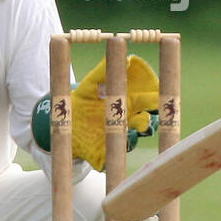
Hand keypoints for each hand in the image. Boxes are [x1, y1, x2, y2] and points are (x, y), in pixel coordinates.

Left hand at [68, 54, 159, 171]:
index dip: (156, 100)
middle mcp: (127, 123)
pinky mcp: (104, 156)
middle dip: (151, 121)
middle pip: (148, 124)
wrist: (62, 121)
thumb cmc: (82, 99)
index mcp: (129, 104)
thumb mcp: (90, 84)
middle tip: (148, 118)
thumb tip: (126, 59)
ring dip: (135, 137)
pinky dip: (114, 156)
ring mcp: (117, 139)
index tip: (158, 96)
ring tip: (134, 130)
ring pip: (133, 141)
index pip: (150, 102)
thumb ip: (104, 72)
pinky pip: (112, 160)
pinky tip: (114, 149)